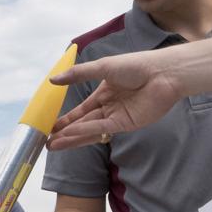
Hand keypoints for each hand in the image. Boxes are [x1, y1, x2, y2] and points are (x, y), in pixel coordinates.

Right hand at [48, 50, 182, 149]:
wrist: (163, 73)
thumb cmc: (136, 65)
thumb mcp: (102, 67)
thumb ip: (78, 75)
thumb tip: (52, 80)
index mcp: (104, 92)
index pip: (81, 110)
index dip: (66, 119)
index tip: (51, 127)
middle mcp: (110, 106)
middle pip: (83, 123)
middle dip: (66, 133)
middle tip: (47, 142)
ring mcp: (118, 116)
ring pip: (90, 129)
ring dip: (72, 137)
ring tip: (54, 145)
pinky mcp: (126, 124)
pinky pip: (102, 128)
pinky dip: (86, 132)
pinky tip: (71, 135)